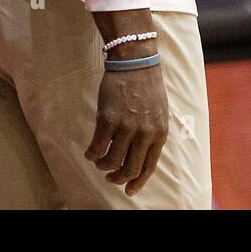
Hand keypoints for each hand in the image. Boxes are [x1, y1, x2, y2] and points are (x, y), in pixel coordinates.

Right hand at [86, 64, 169, 195]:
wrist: (136, 62)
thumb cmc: (147, 86)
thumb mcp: (159, 113)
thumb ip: (152, 134)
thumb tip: (140, 156)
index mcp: (159, 132)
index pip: (148, 167)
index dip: (137, 182)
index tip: (129, 190)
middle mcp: (145, 133)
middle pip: (129, 169)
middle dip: (117, 178)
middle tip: (110, 177)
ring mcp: (126, 127)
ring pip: (111, 162)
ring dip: (103, 166)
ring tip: (100, 162)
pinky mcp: (108, 120)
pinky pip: (97, 148)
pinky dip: (92, 155)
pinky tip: (91, 152)